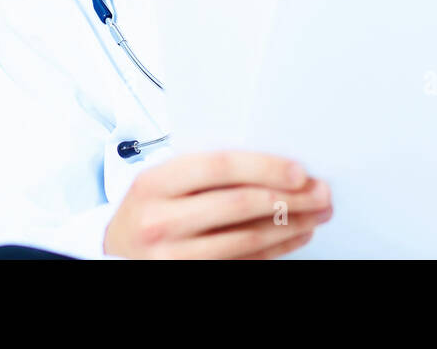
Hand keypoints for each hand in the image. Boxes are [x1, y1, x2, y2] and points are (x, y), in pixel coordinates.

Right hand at [104, 151, 332, 257]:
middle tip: (320, 192)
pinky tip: (295, 236)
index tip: (299, 171)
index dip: (264, 167)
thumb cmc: (148, 206)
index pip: (219, 167)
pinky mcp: (187, 274)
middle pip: (238, 205)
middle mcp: (160, 221)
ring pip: (245, 240)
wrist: (115, 249)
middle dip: (289, 198)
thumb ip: (208, 168)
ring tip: (316, 213)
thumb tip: (275, 162)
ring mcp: (173, 255)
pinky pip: (243, 262)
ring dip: (290, 226)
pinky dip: (275, 250)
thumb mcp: (164, 178)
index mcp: (155, 183)